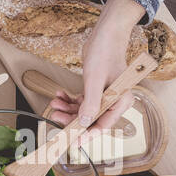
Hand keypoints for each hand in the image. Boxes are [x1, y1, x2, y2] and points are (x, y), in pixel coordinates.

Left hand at [47, 0, 144, 139]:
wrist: (105, 34)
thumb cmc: (105, 53)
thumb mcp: (94, 81)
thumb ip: (90, 103)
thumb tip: (84, 122)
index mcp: (121, 101)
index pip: (104, 125)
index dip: (88, 134)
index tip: (74, 141)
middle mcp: (114, 101)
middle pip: (91, 119)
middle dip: (72, 119)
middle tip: (56, 117)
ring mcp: (104, 96)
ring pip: (83, 111)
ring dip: (67, 109)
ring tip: (55, 104)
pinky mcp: (95, 90)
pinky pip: (81, 101)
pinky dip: (69, 100)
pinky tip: (59, 96)